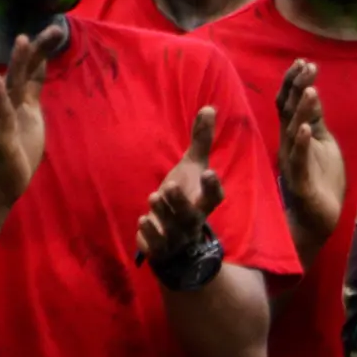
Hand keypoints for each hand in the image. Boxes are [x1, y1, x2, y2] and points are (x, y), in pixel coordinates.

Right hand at [0, 25, 63, 212]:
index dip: (44, 50)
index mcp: (20, 99)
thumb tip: (38, 65)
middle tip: (52, 28)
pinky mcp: (1, 134)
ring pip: (11, 85)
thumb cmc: (17, 148)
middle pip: (24, 70)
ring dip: (17, 63)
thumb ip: (32, 90)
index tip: (57, 29)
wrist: (3, 182)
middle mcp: (9, 102)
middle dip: (37, 49)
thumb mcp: (31, 114)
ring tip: (22, 41)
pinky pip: (0, 113)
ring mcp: (3, 116)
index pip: (33, 69)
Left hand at [135, 108, 225, 267]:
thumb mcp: (192, 167)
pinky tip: (142, 222)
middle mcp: (192, 221)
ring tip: (153, 197)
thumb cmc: (185, 196)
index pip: (214, 197)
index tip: (208, 172)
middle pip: (191, 216)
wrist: (176, 236)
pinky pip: (157, 247)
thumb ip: (201, 141)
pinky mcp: (161, 249)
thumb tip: (209, 107)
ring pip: (172, 230)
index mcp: (203, 202)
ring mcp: (177, 237)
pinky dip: (149, 237)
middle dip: (180, 202)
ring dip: (162, 214)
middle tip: (167, 187)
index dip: (212, 187)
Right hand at [277, 59, 345, 236]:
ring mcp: (292, 161)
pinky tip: (306, 128)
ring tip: (311, 90)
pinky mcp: (300, 180)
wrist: (319, 217)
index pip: (289, 102)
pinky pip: (298, 159)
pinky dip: (302, 143)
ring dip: (302, 110)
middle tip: (307, 66)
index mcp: (293, 134)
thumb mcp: (322, 142)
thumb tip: (312, 90)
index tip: (303, 61)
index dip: (293, 82)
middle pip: (288, 111)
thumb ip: (316, 118)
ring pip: (293, 132)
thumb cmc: (321, 179)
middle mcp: (288, 144)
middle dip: (297, 87)